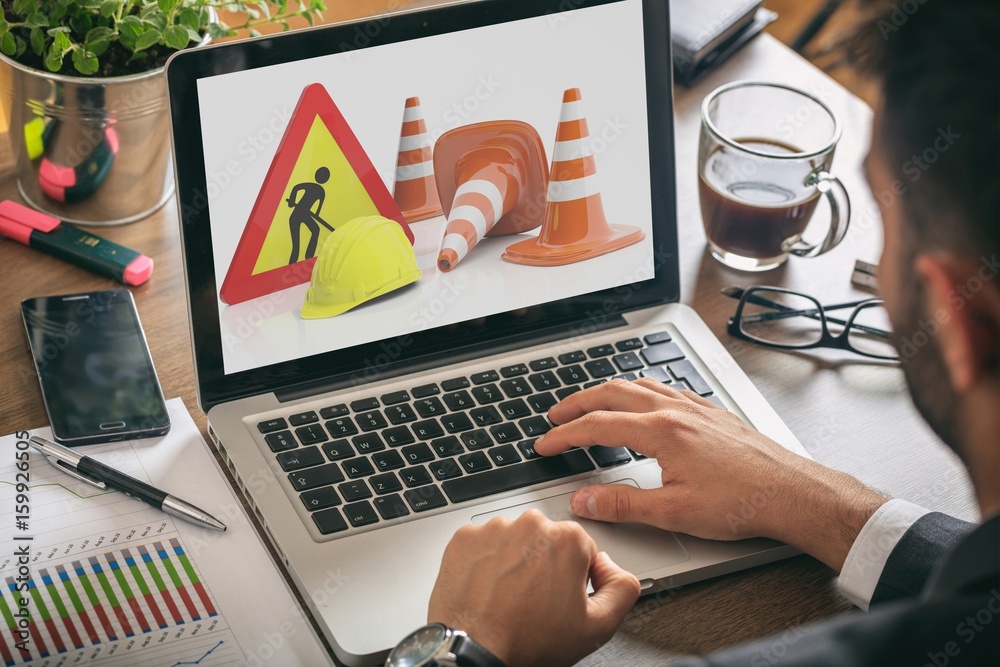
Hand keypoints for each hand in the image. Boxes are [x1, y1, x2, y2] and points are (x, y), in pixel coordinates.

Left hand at [428, 510, 640, 666]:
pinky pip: (483, 544)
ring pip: (514, 540)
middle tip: (535, 600)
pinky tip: (488, 588)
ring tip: (508, 596)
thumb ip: (622, 588)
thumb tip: (613, 568)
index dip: (574, 577)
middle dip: (545, 564)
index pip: (581, 549)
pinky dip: (485, 561)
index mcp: (567, 539)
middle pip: (547, 540)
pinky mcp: (465, 537)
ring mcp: (494, 529)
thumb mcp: (597, 626)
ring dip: (514, 561)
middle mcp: (530, 525)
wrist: (474, 651)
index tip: (560, 596)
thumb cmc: (527, 641)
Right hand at [535, 379, 886, 571]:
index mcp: (660, 431)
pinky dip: (639, 389)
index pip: (597, 426)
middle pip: (611, 393)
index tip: (545, 445)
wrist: (791, 492)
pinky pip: (664, 387)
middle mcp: (675, 410)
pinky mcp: (710, 411)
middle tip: (555, 416)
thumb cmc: (742, 502)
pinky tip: (642, 400)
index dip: (564, 435)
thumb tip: (583, 501)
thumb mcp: (673, 512)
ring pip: (638, 384)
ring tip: (589, 403)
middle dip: (576, 403)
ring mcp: (694, 406)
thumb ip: (622, 504)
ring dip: (606, 391)